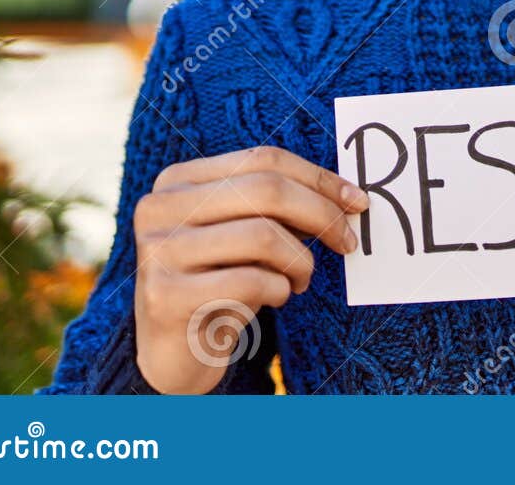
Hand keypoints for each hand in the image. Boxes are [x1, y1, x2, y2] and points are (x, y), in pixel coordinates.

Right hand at [132, 145, 367, 393]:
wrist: (175, 354)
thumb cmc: (221, 284)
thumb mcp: (247, 236)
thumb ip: (281, 207)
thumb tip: (347, 197)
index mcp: (179, 181)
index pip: (263, 160)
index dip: (318, 178)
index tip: (357, 201)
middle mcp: (159, 208)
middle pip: (266, 190)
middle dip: (321, 214)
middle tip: (347, 242)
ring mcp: (156, 251)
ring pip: (262, 235)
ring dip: (300, 261)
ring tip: (301, 279)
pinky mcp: (164, 297)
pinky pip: (249, 282)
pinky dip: (279, 289)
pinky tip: (276, 298)